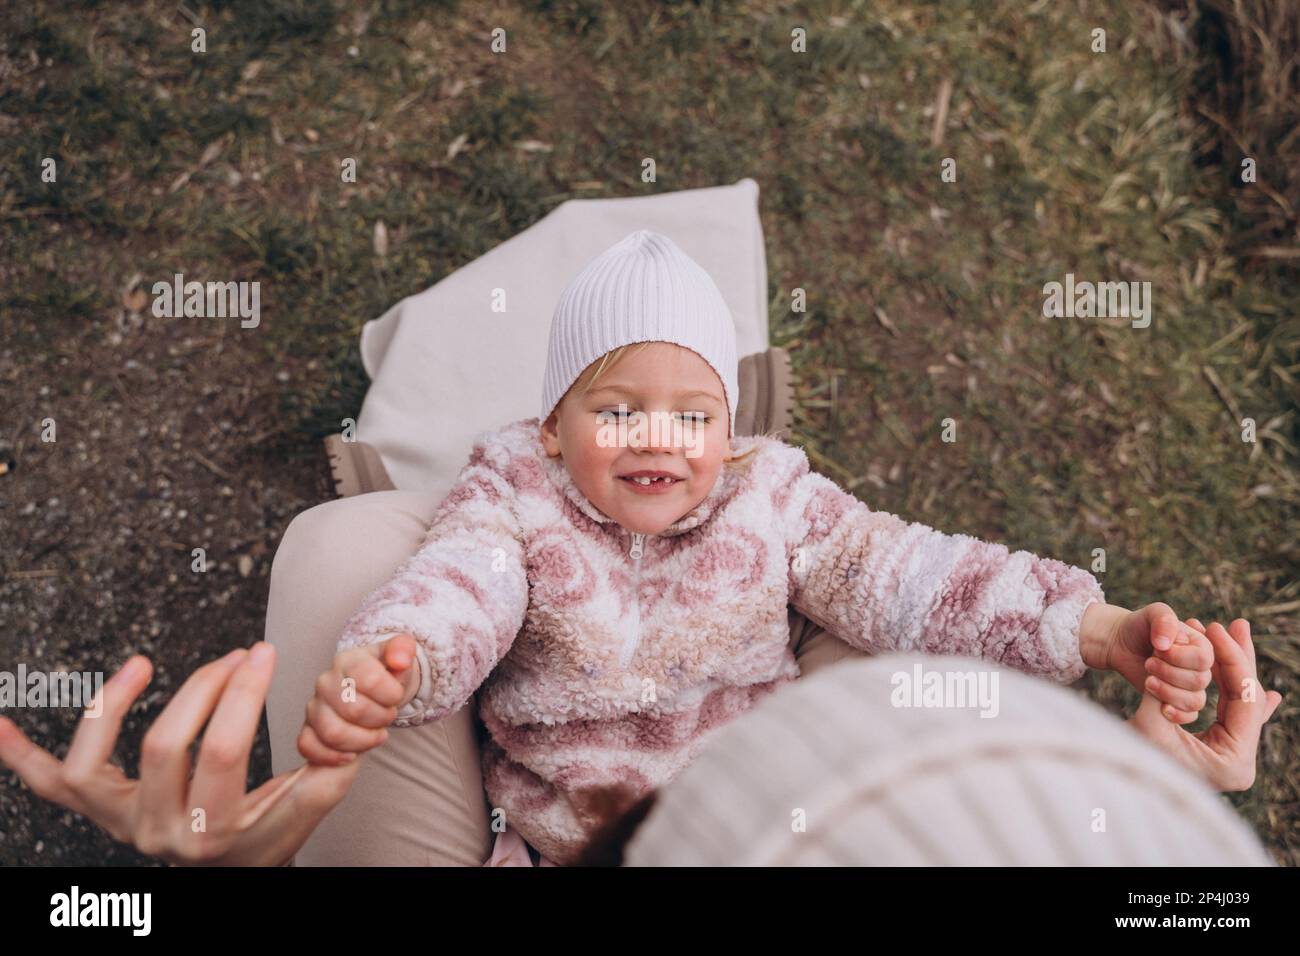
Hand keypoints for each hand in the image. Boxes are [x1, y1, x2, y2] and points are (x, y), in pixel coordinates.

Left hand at [0, 644, 358, 864]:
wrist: (224, 872)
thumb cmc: (264, 836)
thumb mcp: (303, 813)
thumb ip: (325, 776)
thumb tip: (340, 734)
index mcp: (209, 832)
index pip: (222, 751)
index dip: (242, 695)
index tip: (262, 654)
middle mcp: (154, 831)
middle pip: (163, 745)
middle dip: (204, 687)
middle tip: (237, 655)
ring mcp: (116, 822)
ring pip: (85, 767)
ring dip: (106, 709)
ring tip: (138, 664)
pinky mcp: (94, 810)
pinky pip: (42, 784)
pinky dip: (15, 753)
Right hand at [298, 633, 418, 765]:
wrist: (371, 692)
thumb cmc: (385, 675)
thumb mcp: (398, 657)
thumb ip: (403, 650)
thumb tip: (400, 660)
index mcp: (349, 660)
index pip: (371, 680)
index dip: (391, 695)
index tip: (395, 696)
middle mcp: (326, 682)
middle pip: (355, 710)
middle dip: (380, 719)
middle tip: (386, 716)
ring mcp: (314, 707)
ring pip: (334, 733)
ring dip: (363, 741)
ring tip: (374, 734)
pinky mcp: (307, 729)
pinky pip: (308, 747)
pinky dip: (334, 756)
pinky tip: (352, 753)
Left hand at [1104, 602, 1213, 722]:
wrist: (1121, 644)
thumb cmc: (1139, 626)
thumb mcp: (1151, 614)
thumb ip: (1163, 620)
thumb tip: (1165, 644)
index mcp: (1202, 645)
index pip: (1203, 659)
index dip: (1178, 658)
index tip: (1157, 648)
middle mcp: (1202, 668)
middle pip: (1199, 681)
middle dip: (1169, 674)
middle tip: (1148, 663)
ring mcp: (1191, 686)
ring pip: (1195, 701)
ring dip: (1168, 692)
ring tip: (1147, 680)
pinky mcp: (1179, 701)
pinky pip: (1190, 716)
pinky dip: (1176, 714)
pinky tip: (1160, 708)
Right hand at [1127, 619, 1283, 790]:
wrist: (1119, 782)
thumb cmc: (1129, 757)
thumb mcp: (1149, 723)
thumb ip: (1168, 691)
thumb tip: (1178, 651)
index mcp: (1234, 761)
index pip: (1244, 698)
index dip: (1232, 659)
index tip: (1216, 628)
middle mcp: (1240, 762)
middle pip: (1249, 698)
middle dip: (1239, 659)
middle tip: (1238, 624)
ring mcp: (1233, 757)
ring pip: (1242, 702)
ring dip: (1236, 668)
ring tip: (1238, 634)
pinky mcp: (1222, 751)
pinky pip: (1235, 713)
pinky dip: (1235, 690)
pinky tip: (1260, 682)